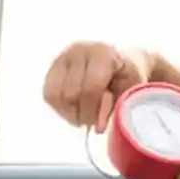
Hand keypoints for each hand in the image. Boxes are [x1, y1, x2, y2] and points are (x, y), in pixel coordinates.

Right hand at [42, 42, 156, 132]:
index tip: (99, 125)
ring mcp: (63, 57)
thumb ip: (117, 108)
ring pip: (55, 95)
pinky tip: (74, 110)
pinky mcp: (53, 66)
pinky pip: (48, 94)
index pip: (90, 88)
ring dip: (68, 113)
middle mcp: (79, 51)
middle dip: (81, 115)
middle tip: (93, 121)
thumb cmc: (128, 78)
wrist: (122, 60)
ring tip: (83, 116)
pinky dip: (60, 108)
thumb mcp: (131, 91)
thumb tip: (98, 128)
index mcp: (103, 53)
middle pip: (70, 94)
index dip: (92, 111)